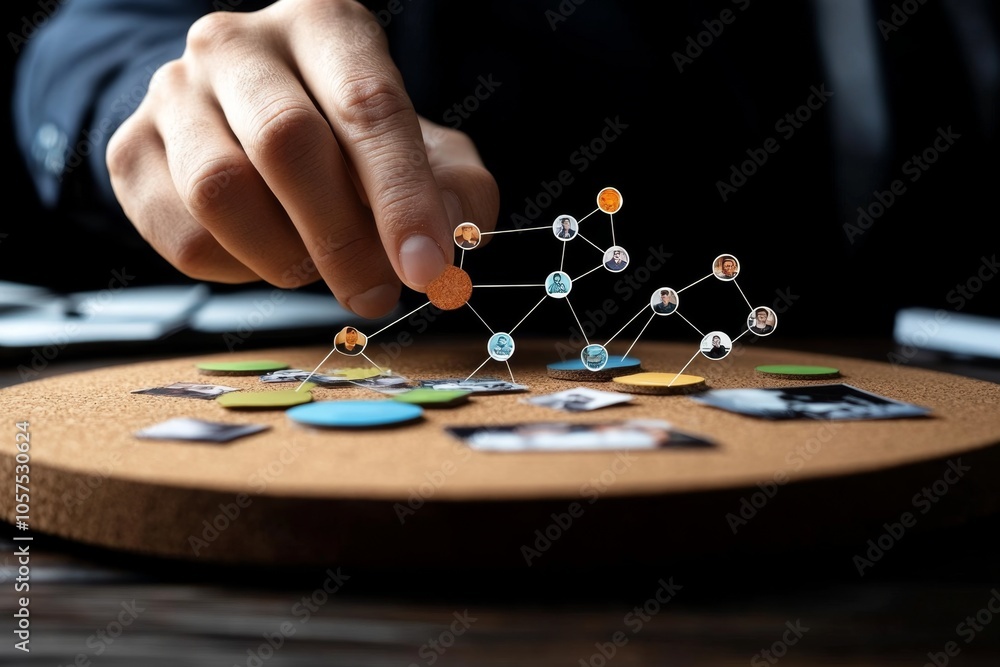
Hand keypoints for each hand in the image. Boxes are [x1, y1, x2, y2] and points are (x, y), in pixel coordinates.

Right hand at [106, 0, 497, 317]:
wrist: (258, 127)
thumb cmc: (358, 145)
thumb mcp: (429, 155)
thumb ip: (455, 194)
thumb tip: (442, 252)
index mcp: (324, 26)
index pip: (367, 106)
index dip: (401, 196)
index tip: (425, 267)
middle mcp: (238, 43)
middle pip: (285, 142)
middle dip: (342, 238)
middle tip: (376, 293)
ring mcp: (174, 92)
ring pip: (220, 192)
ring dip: (285, 258)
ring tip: (319, 268)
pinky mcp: (130, 150)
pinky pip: (181, 237)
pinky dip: (237, 270)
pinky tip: (265, 255)